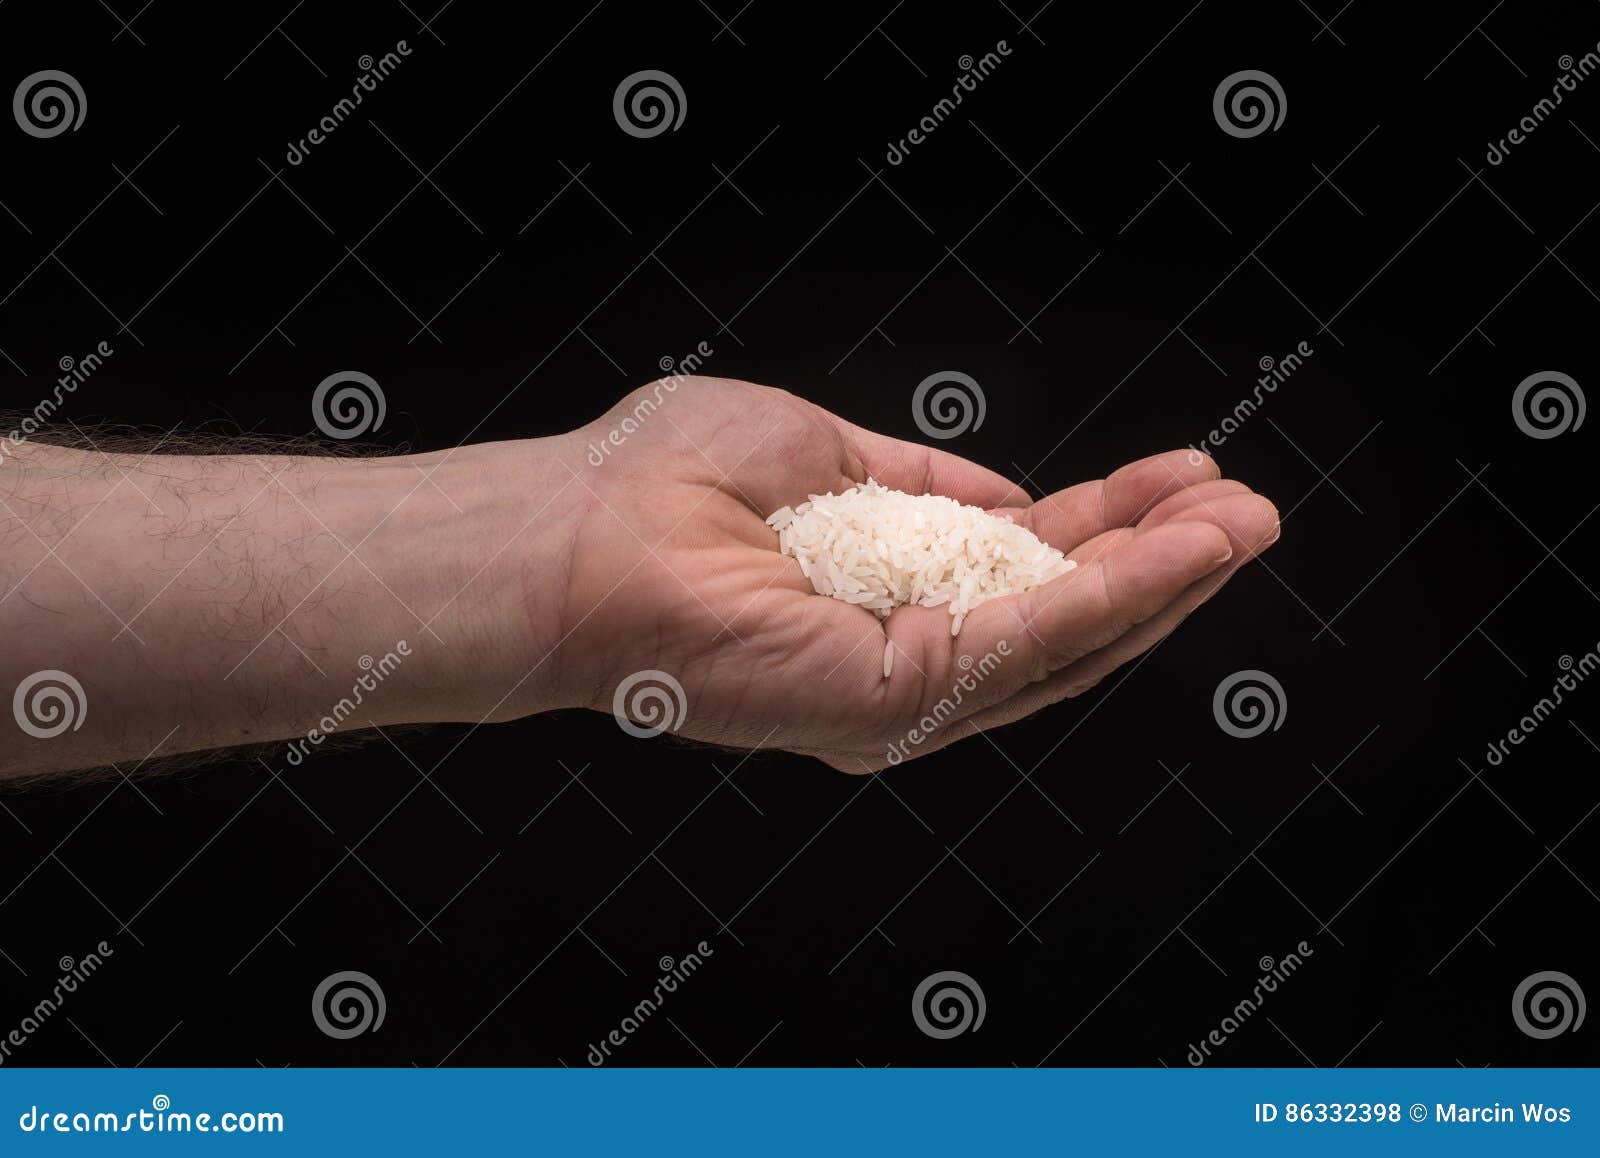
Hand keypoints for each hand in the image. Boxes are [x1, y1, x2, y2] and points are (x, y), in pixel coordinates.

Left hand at [539, 377, 1278, 770]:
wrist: (573, 535)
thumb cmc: (661, 486)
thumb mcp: (824, 452)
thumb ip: (924, 484)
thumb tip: (1006, 496)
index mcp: (883, 604)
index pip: (1020, 572)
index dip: (1107, 529)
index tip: (1181, 479)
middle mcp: (899, 664)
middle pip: (1060, 622)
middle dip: (1160, 562)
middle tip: (1245, 505)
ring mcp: (898, 695)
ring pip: (1064, 642)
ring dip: (1162, 580)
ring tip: (1242, 521)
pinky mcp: (890, 702)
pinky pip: (1025, 639)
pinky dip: (1110, 593)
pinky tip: (1180, 548)